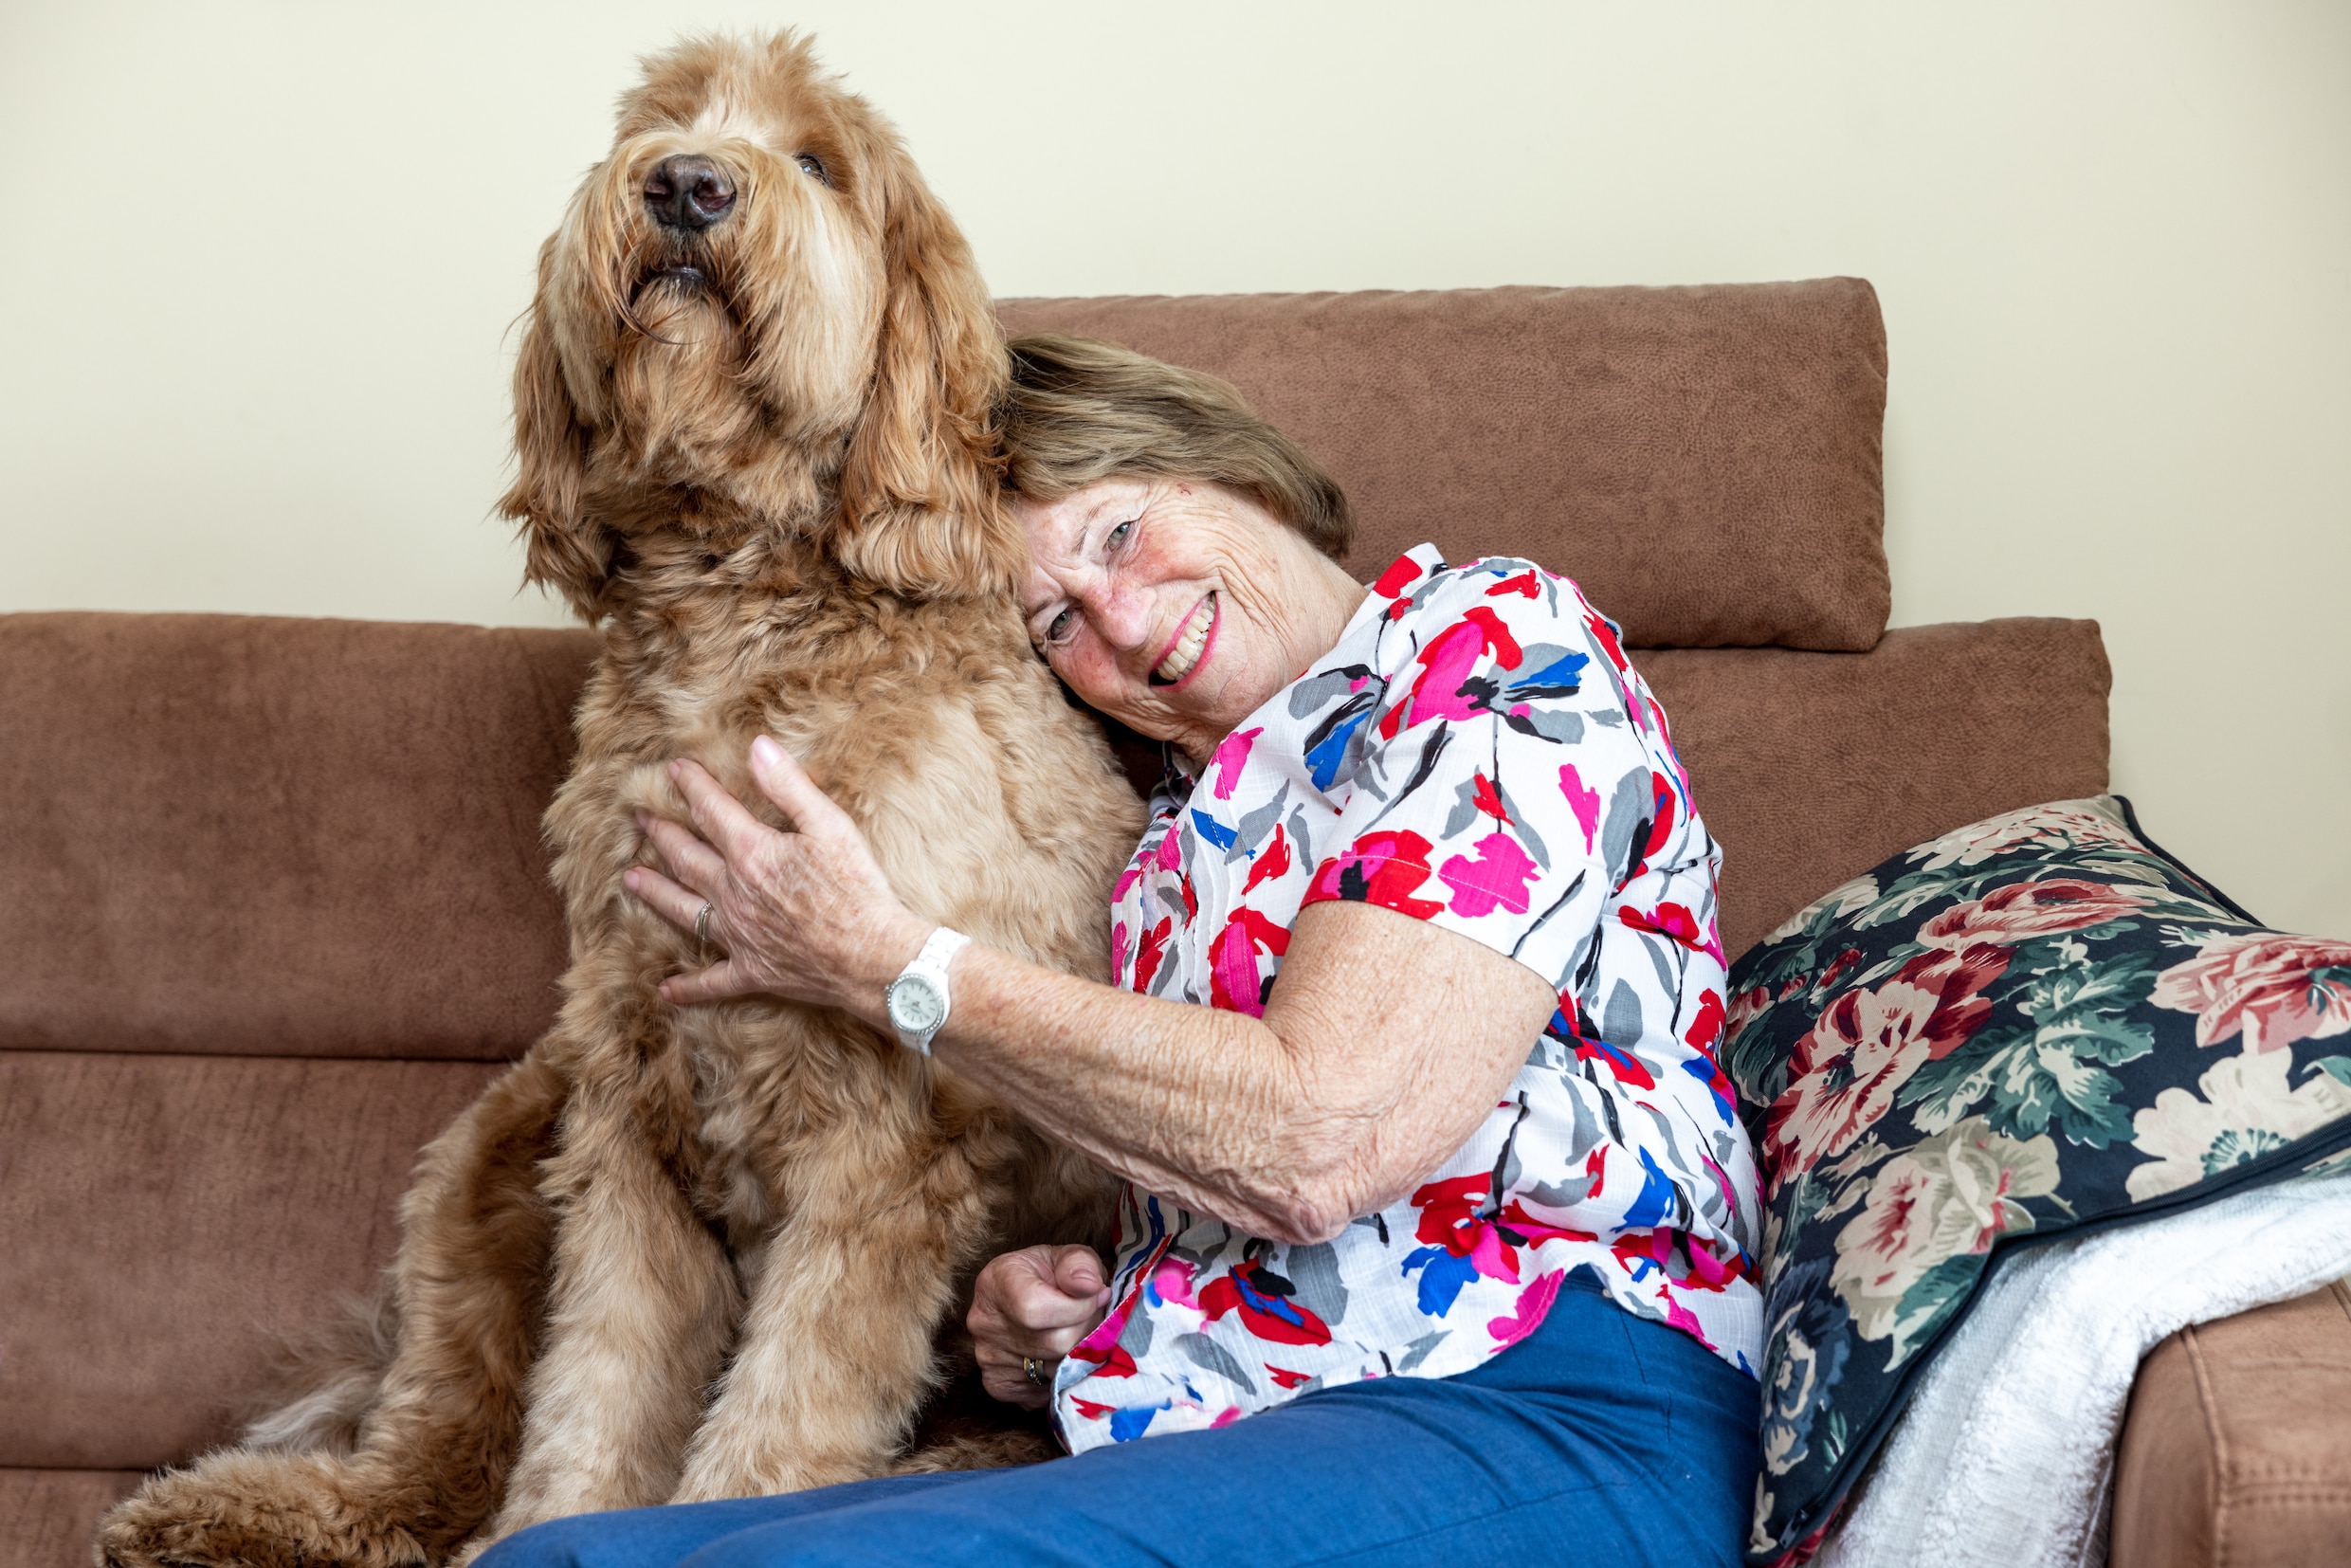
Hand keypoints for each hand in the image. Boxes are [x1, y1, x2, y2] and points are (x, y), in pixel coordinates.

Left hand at [624, 736, 929, 1014]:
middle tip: (639, 817)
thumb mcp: (830, 825)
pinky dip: (687, 987)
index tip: (673, 769)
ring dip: (656, 893)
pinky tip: (665, 990)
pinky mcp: (752, 971)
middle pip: (686, 857)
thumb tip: (757, 747)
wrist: (873, 958)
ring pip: (684, 910)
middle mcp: (734, 894)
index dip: (692, 787)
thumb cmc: (858, 889)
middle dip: (661, 833)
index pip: (711, 811)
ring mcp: (739, 935)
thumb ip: (789, 786)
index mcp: (752, 854)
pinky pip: (712, 981)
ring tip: (630, 880)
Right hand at [967, 1245, 1112, 1408]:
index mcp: (995, 1281)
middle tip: (1094, 1316)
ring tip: (1078, 1332)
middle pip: (1053, 1343)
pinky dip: (1061, 1377)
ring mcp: (987, 1358)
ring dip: (1078, 1355)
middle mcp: (983, 1322)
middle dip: (1086, 1330)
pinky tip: (1061, 1354)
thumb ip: (1080, 1265)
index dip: (1078, 1308)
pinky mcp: (997, 1385)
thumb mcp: (1066, 1255)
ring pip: (1054, 1371)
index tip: (1097, 1296)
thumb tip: (1091, 1287)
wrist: (1023, 1296)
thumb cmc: (1049, 1273)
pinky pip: (1043, 1392)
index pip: (1036, 1309)